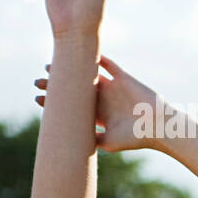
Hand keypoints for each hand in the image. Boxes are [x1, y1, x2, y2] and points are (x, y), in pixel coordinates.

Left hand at [35, 54, 159, 152]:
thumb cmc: (137, 138)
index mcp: (101, 115)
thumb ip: (90, 140)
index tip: (38, 100)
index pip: (74, 106)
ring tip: (52, 66)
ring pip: (88, 75)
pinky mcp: (125, 79)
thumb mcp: (109, 143)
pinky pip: (110, 65)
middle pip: (77, 89)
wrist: (160, 127)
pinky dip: (98, 59)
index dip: (57, 103)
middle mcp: (105, 100)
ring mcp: (115, 88)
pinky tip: (81, 54)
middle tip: (38, 82)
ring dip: (72, 69)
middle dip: (58, 85)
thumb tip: (69, 142)